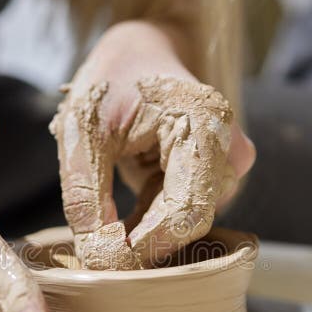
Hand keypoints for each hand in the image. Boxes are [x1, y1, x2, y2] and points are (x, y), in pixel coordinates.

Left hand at [49, 21, 255, 269]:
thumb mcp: (82, 133)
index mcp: (205, 125)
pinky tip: (122, 213)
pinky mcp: (214, 176)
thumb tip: (100, 259)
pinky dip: (150, 223)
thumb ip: (86, 196)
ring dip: (144, 232)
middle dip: (144, 243)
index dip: (146, 247)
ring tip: (105, 214)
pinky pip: (183, 216)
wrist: (138, 53)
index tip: (102, 258)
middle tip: (97, 245)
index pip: (186, 213)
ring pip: (186, 224)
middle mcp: (230, 149)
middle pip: (191, 223)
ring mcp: (227, 164)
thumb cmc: (110, 82)